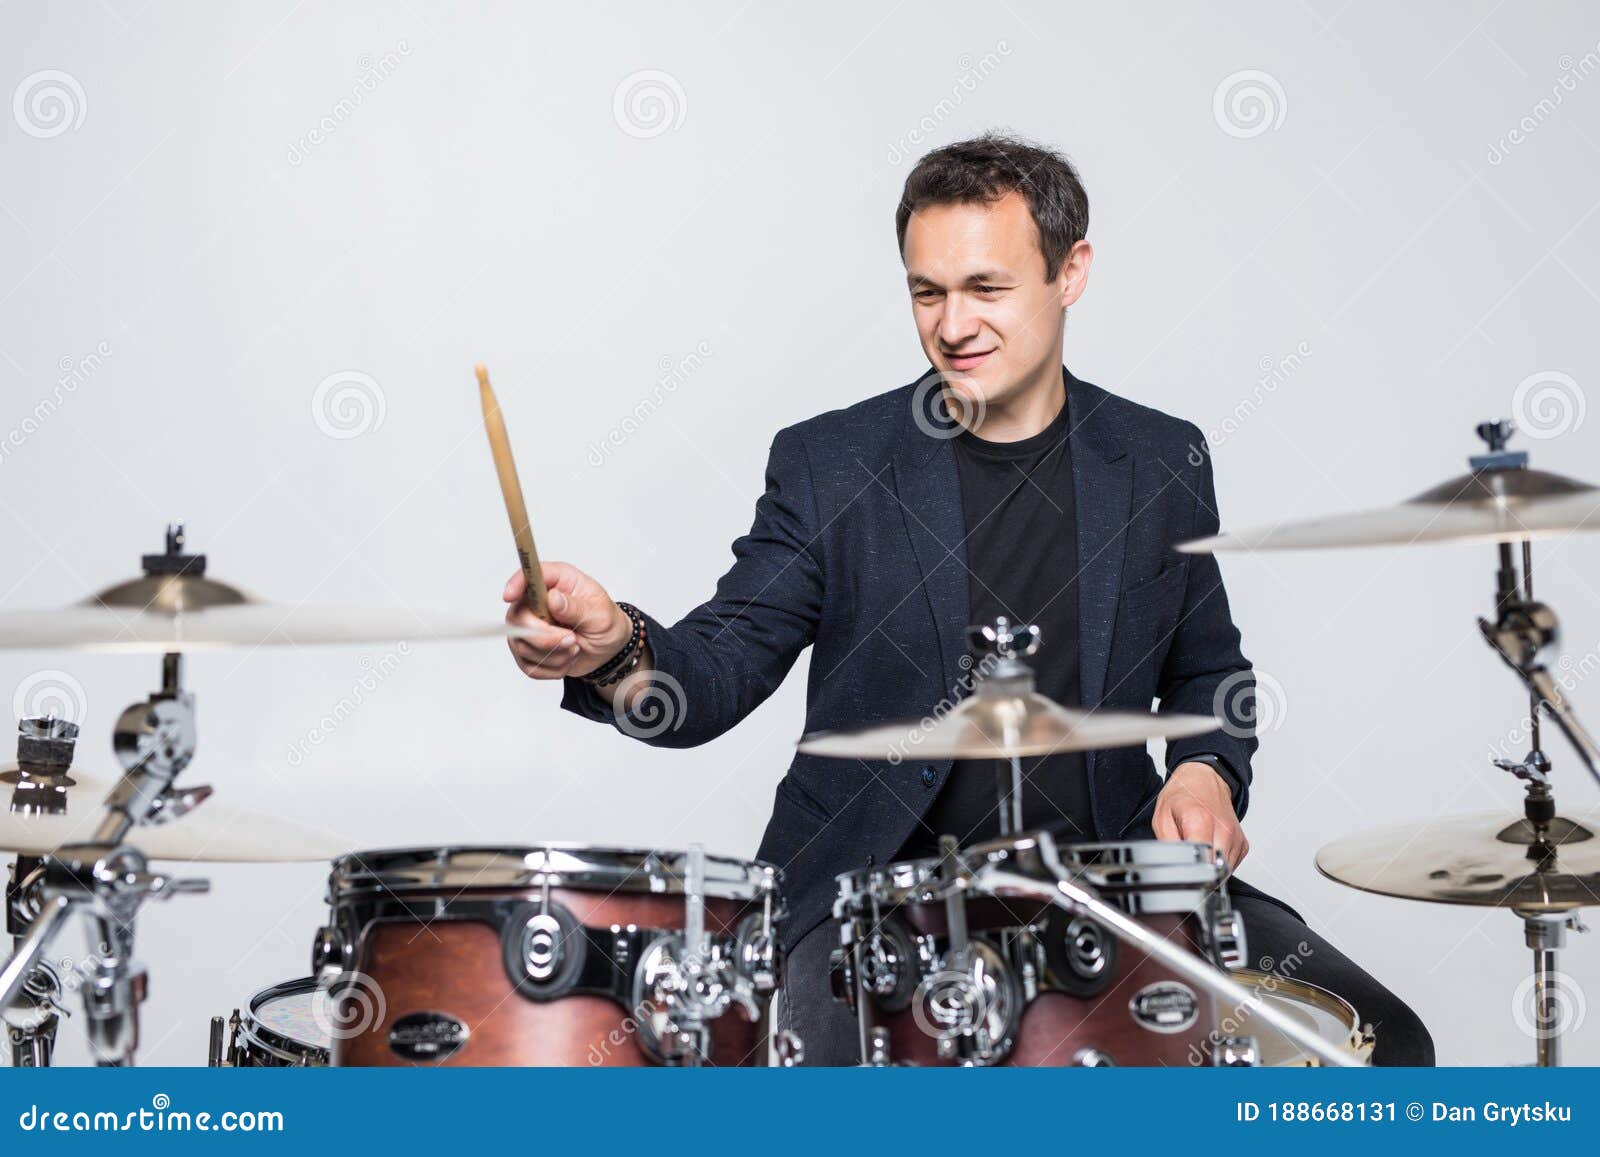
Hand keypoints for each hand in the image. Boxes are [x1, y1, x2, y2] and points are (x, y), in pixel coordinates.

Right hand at [503, 562, 631, 679]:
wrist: (609, 648)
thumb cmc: (606, 622)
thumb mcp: (600, 613)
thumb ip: (577, 607)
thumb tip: (553, 599)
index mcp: (557, 581)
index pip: (528, 575)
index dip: (516, 584)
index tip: (510, 596)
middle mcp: (537, 601)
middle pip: (517, 618)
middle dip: (544, 637)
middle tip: (572, 640)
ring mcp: (530, 626)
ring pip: (522, 645)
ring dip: (554, 654)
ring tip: (575, 648)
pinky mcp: (529, 650)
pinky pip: (529, 665)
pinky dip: (552, 668)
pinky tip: (567, 659)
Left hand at [1151, 762, 1248, 870]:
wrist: (1204, 779)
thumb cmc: (1183, 795)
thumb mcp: (1162, 818)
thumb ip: (1168, 845)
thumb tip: (1173, 866)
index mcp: (1201, 821)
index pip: (1200, 863)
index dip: (1188, 874)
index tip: (1181, 873)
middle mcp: (1224, 830)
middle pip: (1213, 871)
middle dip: (1198, 873)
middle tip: (1186, 860)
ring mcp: (1236, 837)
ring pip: (1223, 872)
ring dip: (1208, 868)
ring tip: (1197, 850)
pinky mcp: (1242, 844)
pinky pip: (1230, 865)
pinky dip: (1218, 863)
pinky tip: (1208, 848)